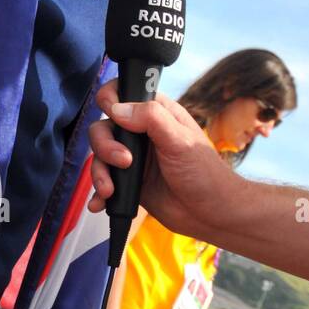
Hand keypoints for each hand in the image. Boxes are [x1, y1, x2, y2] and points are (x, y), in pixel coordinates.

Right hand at [87, 79, 237, 240]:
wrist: (210, 214)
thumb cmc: (205, 174)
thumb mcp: (180, 140)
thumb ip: (151, 119)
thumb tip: (117, 109)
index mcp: (156, 114)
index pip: (123, 94)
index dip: (110, 99)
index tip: (111, 113)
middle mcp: (140, 133)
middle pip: (103, 127)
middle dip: (105, 146)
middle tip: (124, 162)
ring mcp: (132, 157)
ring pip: (99, 155)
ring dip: (99, 172)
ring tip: (111, 189)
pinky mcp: (127, 181)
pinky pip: (104, 181)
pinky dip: (98, 193)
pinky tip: (100, 202)